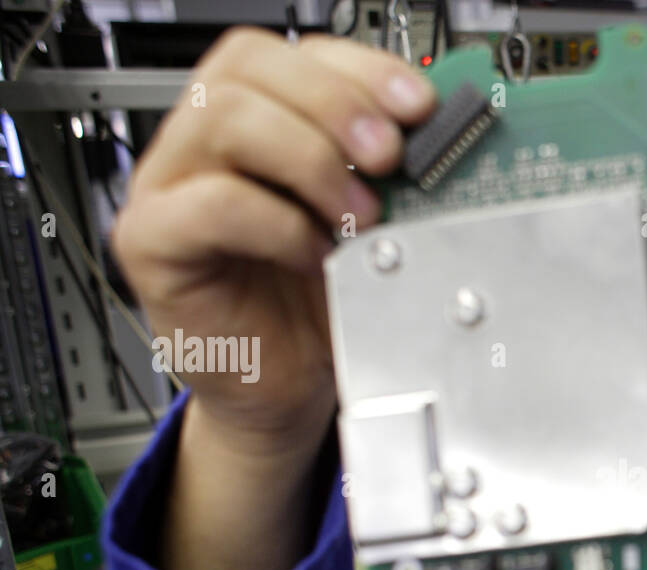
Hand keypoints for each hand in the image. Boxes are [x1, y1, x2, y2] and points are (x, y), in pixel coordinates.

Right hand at [111, 26, 436, 448]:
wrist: (288, 388)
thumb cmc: (320, 304)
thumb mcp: (370, 231)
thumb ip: (389, 180)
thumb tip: (442, 140)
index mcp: (258, 121)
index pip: (293, 54)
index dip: (358, 69)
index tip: (419, 105)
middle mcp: (204, 142)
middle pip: (248, 69)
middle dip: (334, 103)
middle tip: (389, 155)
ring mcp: (170, 187)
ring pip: (224, 119)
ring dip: (308, 158)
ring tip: (359, 215)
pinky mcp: (153, 244)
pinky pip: (208, 205)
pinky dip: (276, 222)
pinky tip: (314, 253)